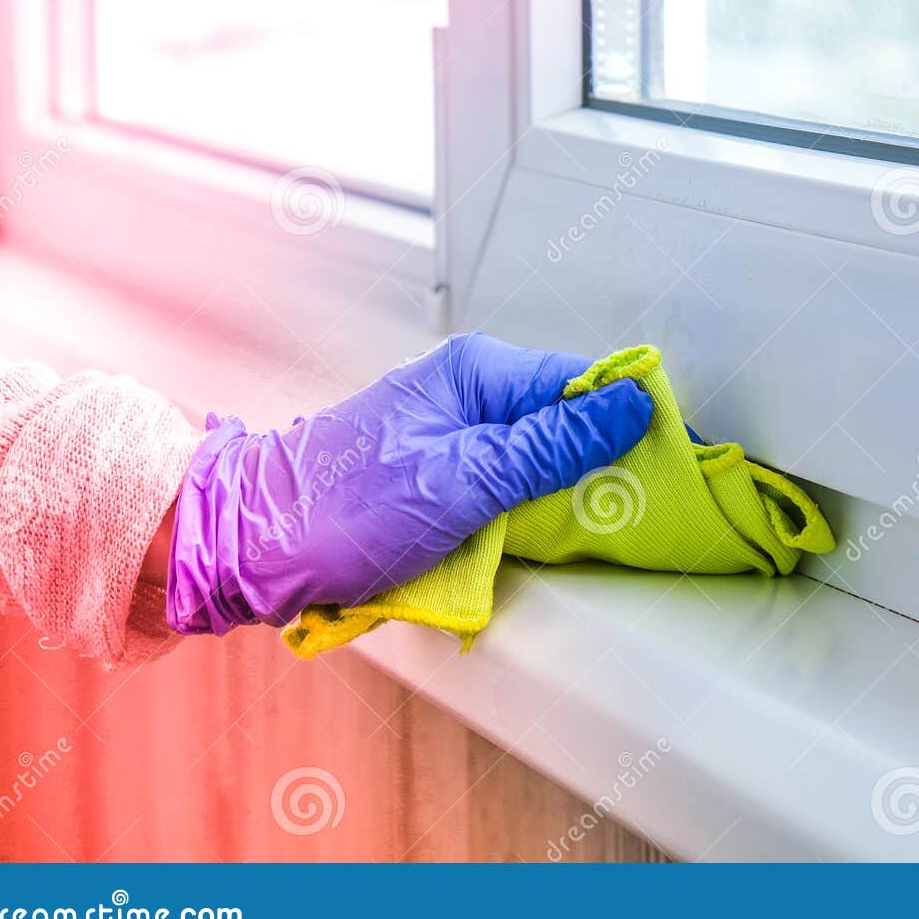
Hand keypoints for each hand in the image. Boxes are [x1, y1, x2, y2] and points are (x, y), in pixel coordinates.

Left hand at [166, 334, 652, 633]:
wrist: (250, 547)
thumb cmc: (340, 508)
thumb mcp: (466, 478)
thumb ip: (553, 445)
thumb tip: (627, 407)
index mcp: (477, 371)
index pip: (585, 382)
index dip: (630, 422)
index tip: (668, 461)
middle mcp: (468, 391)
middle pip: (568, 419)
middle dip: (602, 462)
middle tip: (628, 507)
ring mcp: (455, 433)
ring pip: (542, 456)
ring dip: (565, 492)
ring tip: (586, 525)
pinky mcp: (443, 473)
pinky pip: (510, 483)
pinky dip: (530, 509)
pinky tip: (537, 534)